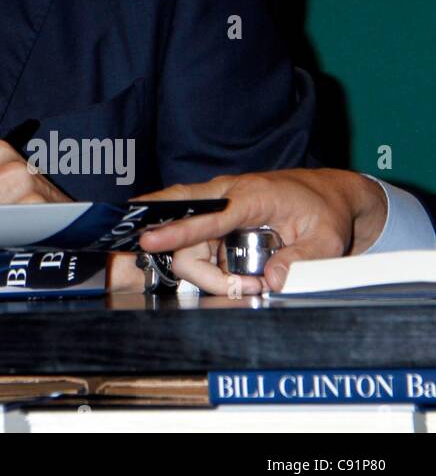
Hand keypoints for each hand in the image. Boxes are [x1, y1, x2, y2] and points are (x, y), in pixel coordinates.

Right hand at [135, 169, 387, 293]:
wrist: (326, 193)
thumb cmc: (325, 210)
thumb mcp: (326, 239)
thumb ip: (301, 260)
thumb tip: (272, 280)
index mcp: (251, 196)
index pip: (207, 216)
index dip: (177, 231)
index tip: (149, 241)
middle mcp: (226, 196)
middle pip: (182, 223)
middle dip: (183, 253)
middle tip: (225, 281)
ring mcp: (218, 207)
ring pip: (189, 244)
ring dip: (211, 272)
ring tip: (253, 282)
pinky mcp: (217, 220)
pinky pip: (200, 248)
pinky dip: (215, 270)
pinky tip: (242, 276)